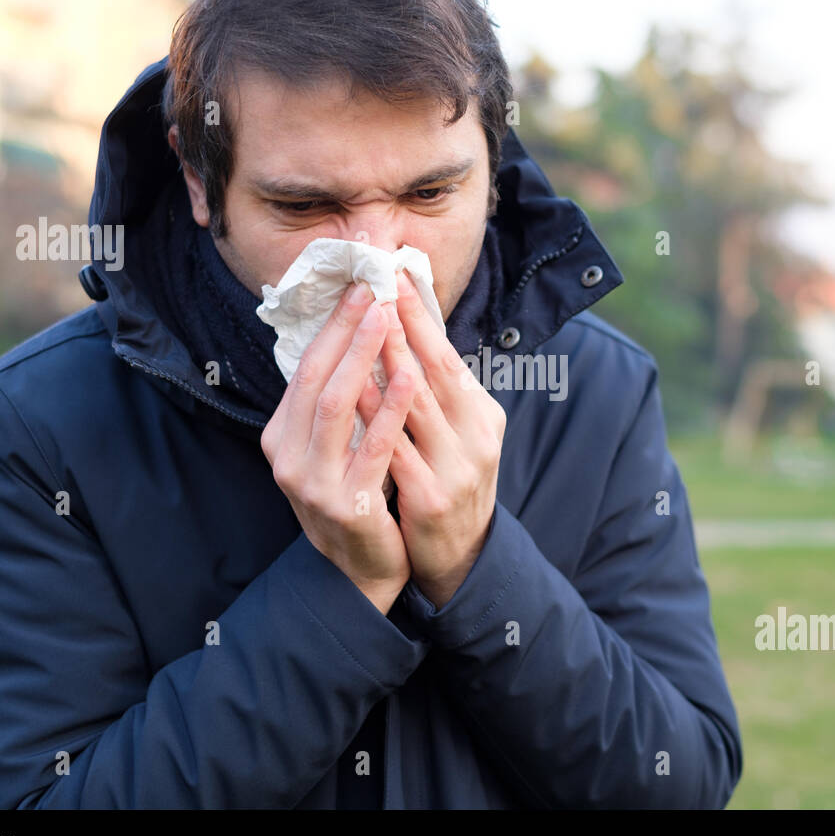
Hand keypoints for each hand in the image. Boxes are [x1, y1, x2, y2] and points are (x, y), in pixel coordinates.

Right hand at [261, 282, 417, 614]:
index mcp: (281, 437)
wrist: (358, 575)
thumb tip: (356, 334)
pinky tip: (410, 378)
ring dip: (364, 356)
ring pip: (336, 405)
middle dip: (346, 329)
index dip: (332, 326)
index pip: (305, 368)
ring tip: (388, 319)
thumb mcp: (332, 450)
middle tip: (373, 289)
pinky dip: (389, 409)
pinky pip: (372, 448)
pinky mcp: (348, 504)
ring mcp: (313, 483)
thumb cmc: (354, 498)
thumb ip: (336, 403)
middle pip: (315, 377)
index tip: (360, 287)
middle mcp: (287, 457)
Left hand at [354, 270, 505, 607]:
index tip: (396, 277)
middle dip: (403, 326)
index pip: (448, 356)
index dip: (422, 316)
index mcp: (483, 416)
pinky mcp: (430, 499)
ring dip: (387, 361)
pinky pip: (395, 450)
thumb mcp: (458, 434)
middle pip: (436, 372)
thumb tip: (409, 335)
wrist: (459, 558)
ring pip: (416, 406)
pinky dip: (373, 419)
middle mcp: (477, 437)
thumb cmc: (449, 484)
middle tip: (376, 285)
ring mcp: (456, 469)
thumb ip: (438, 393)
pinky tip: (351, 393)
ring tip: (364, 323)